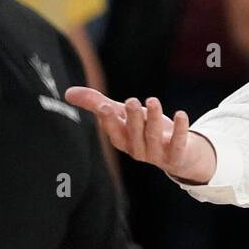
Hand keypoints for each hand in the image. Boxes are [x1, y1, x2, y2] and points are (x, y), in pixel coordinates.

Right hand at [63, 87, 216, 183]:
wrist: (180, 154)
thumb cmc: (145, 130)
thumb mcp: (123, 116)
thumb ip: (97, 104)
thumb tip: (67, 93)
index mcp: (123, 141)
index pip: (114, 132)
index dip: (109, 121)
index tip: (104, 106)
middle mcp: (138, 149)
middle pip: (134, 134)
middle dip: (132, 118)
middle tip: (131, 101)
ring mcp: (158, 154)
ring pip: (153, 136)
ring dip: (152, 118)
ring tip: (152, 101)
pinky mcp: (178, 155)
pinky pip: (178, 143)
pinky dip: (180, 129)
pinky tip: (180, 114)